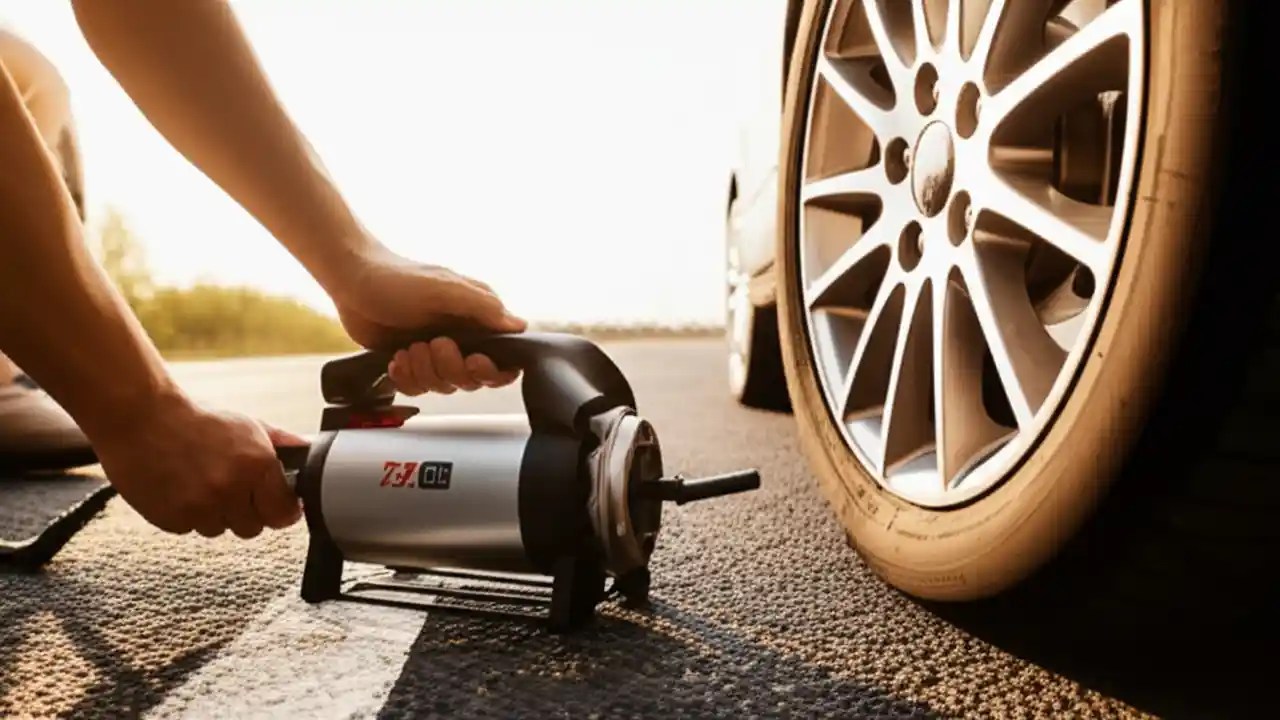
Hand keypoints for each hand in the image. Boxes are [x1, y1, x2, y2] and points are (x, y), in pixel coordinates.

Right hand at [92, 391, 304, 537]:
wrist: (140, 417)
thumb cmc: (194, 418)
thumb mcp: (246, 424)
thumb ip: (281, 443)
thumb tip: (306, 452)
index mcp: (257, 465)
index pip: (283, 513)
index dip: (282, 510)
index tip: (278, 506)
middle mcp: (231, 489)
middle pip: (253, 527)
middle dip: (248, 511)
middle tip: (233, 488)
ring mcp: (200, 507)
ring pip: (220, 529)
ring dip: (216, 513)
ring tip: (202, 482)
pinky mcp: (171, 519)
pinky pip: (190, 529)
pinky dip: (188, 514)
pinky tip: (181, 488)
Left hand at [333, 244, 526, 395]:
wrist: (352, 281)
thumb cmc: (398, 278)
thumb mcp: (444, 288)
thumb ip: (483, 308)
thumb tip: (519, 327)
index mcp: (477, 319)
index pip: (503, 358)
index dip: (492, 369)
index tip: (473, 361)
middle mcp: (461, 337)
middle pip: (472, 379)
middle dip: (449, 367)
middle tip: (431, 344)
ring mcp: (435, 352)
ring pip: (444, 386)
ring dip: (423, 371)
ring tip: (407, 348)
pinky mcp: (412, 363)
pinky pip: (419, 388)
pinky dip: (406, 378)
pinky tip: (396, 359)